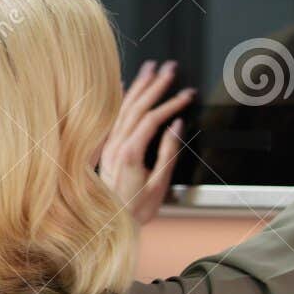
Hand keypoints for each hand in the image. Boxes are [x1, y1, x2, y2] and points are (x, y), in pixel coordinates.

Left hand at [98, 60, 194, 224]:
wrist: (107, 225)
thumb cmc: (135, 209)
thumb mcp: (159, 185)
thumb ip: (168, 153)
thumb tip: (177, 126)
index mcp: (130, 153)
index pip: (153, 118)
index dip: (171, 103)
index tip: (187, 94)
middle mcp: (115, 146)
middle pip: (136, 106)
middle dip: (155, 84)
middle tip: (169, 68)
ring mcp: (108, 146)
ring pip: (123, 108)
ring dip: (138, 86)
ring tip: (151, 69)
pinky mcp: (105, 149)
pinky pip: (112, 116)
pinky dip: (120, 99)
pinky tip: (124, 87)